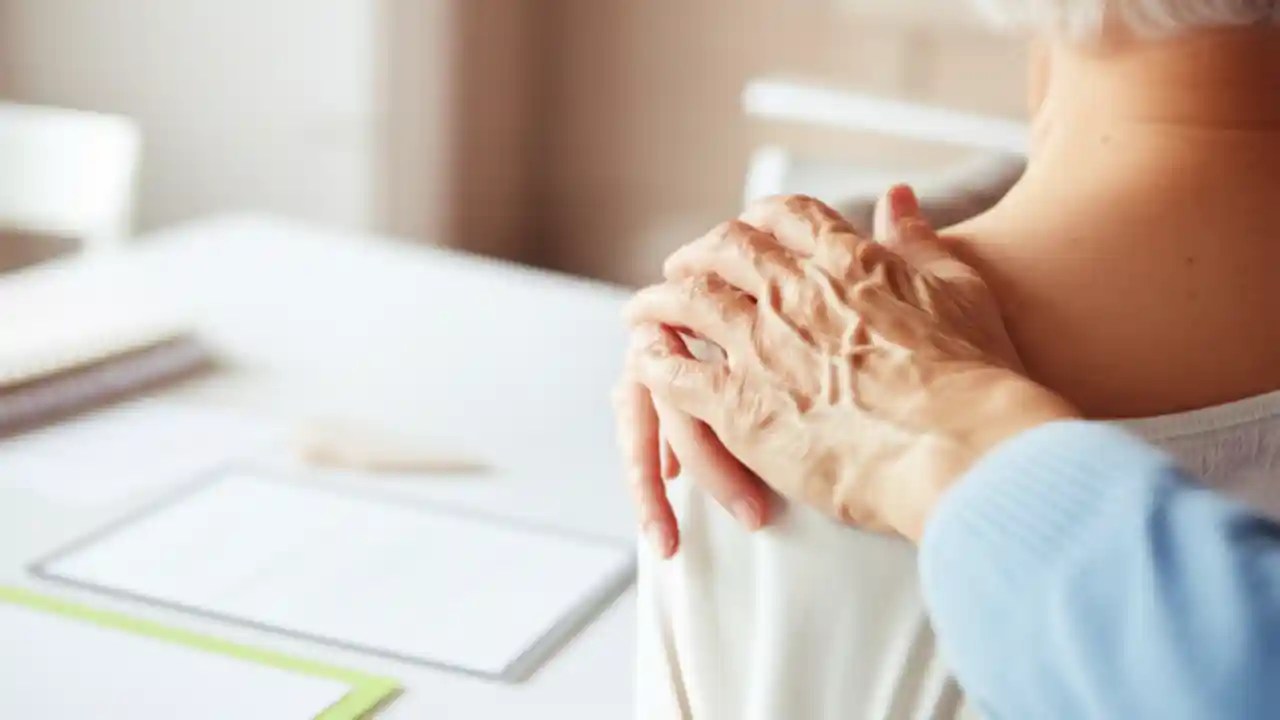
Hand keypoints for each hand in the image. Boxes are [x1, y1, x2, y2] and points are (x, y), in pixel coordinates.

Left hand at [624, 189, 1076, 540]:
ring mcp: (761, 347)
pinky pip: (673, 373)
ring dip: (660, 302)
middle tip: (683, 267)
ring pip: (688, 304)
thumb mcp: (959, 290)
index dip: (757, 219)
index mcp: (847, 261)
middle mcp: (794, 292)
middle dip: (699, 254)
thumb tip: (899, 197)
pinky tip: (643, 363)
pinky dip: (653, 361)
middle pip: (726, 250)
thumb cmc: (975, 380)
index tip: (746, 230)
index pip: (786, 216)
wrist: (958, 449)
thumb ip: (920, 241)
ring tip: (642, 311)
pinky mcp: (739, 406)